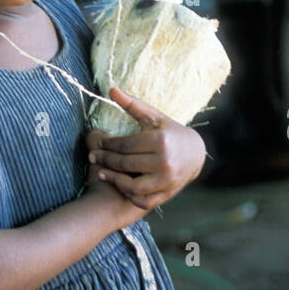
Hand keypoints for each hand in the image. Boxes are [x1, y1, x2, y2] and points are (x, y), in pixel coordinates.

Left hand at [86, 87, 205, 208]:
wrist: (196, 154)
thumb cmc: (170, 132)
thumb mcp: (154, 117)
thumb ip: (132, 105)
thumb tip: (111, 89)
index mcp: (161, 141)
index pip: (125, 145)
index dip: (108, 144)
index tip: (98, 143)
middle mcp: (164, 162)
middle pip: (126, 163)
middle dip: (105, 160)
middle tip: (92, 158)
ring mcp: (166, 180)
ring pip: (132, 185)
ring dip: (114, 180)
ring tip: (101, 173)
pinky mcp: (167, 194)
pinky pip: (142, 199)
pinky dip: (129, 195)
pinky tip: (119, 185)